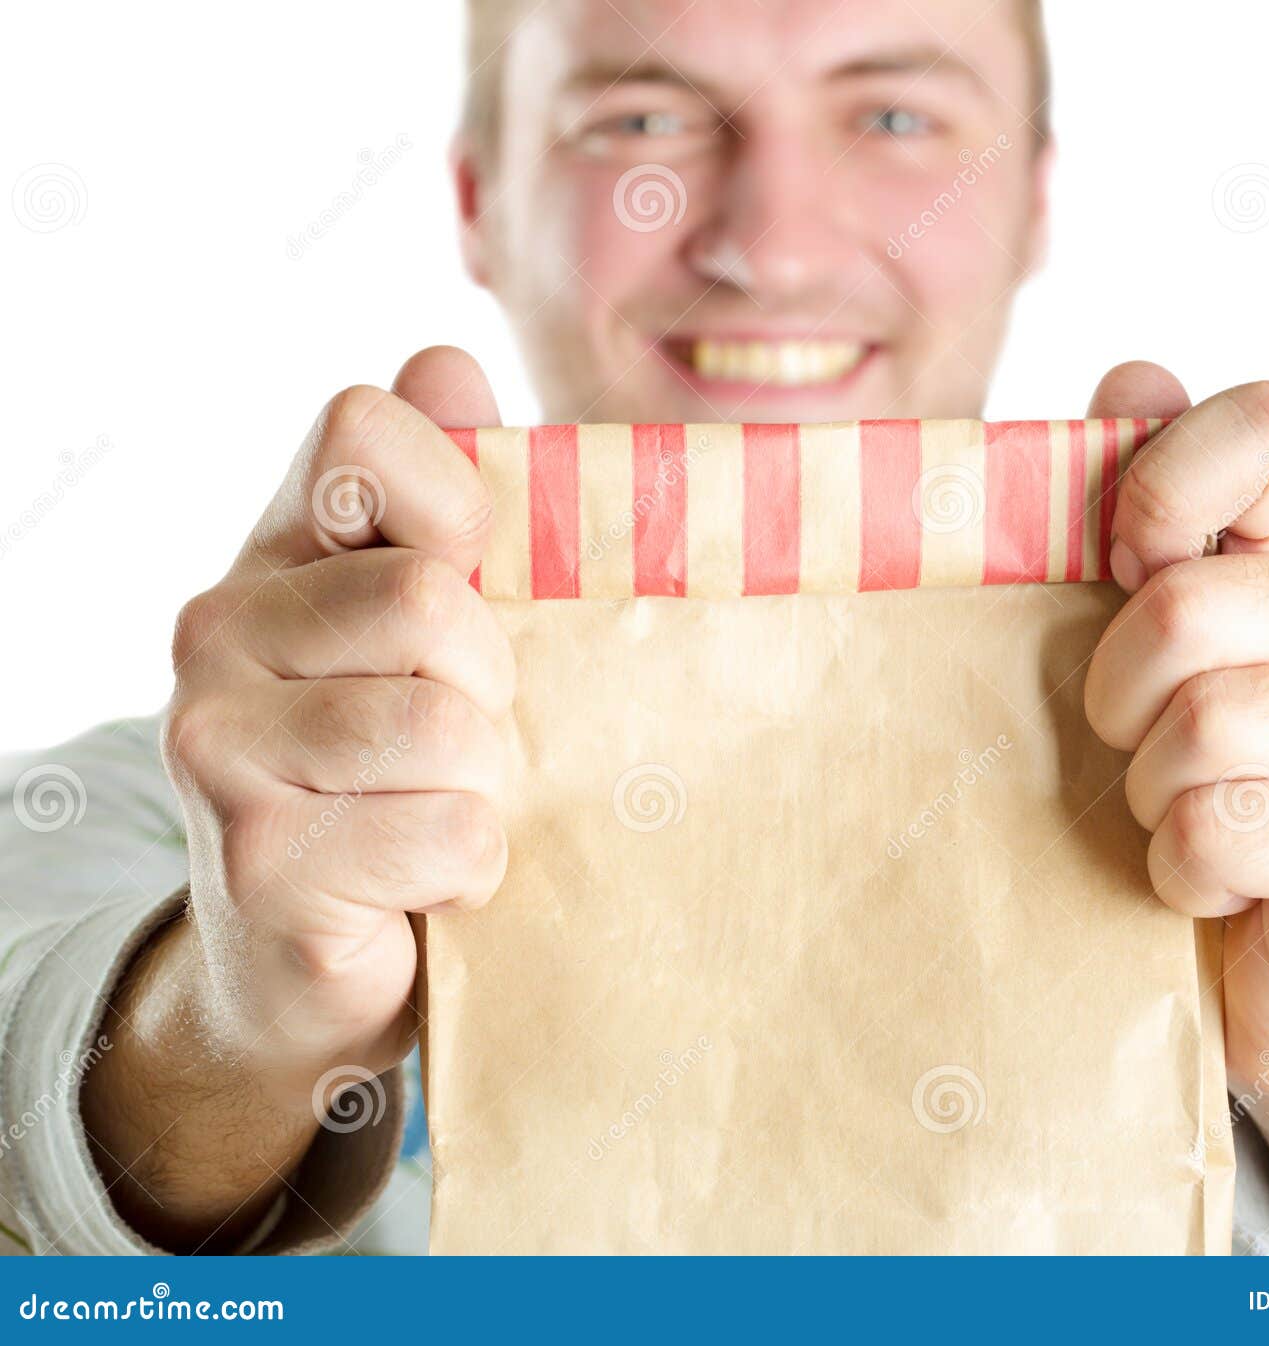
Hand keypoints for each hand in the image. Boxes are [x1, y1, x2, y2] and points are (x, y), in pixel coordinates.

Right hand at [83, 347, 512, 1249]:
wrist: (299, 955)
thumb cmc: (392, 772)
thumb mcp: (423, 630)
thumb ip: (444, 497)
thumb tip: (446, 360)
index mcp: (273, 554)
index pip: (365, 430)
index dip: (454, 502)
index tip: (467, 580)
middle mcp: (215, 631)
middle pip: (430, 599)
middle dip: (492, 684)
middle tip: (463, 736)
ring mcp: (220, 749)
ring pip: (449, 724)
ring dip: (486, 784)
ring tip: (439, 807)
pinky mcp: (260, 863)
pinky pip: (454, 831)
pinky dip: (474, 865)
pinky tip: (421, 876)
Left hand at [1083, 362, 1268, 1253]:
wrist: (1255, 959)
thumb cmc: (1178, 785)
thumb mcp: (1129, 650)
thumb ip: (1122, 520)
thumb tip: (1132, 377)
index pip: (1265, 424)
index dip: (1161, 482)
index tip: (1118, 568)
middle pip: (1185, 604)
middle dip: (1115, 695)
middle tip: (1129, 743)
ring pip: (1201, 723)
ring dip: (1147, 790)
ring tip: (1174, 812)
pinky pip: (1219, 828)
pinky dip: (1179, 868)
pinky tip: (1207, 881)